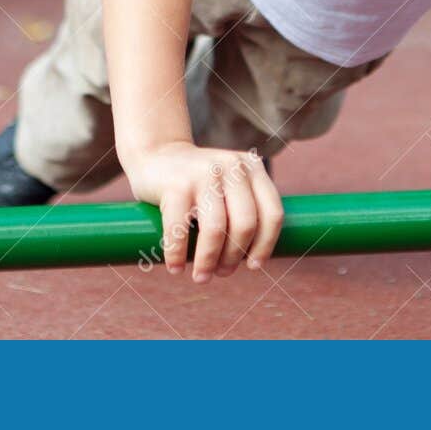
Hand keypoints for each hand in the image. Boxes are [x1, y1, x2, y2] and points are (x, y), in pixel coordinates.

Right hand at [123, 142, 283, 282]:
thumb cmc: (199, 183)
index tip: (253, 267)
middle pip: (246, 224)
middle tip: (222, 272)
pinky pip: (180, 229)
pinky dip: (177, 255)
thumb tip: (252, 261)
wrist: (158, 153)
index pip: (272, 213)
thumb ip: (244, 208)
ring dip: (208, 261)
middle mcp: (233, 167)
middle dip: (234, 257)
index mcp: (253, 168)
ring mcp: (204, 173)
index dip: (265, 246)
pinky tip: (175, 268)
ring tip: (201, 277)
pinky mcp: (176, 184)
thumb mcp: (230, 184)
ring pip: (216, 229)